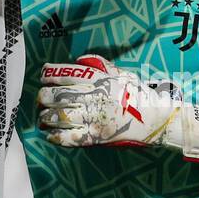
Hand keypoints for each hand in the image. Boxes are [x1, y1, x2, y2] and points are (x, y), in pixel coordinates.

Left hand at [37, 55, 198, 159]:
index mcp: (99, 80)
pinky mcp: (98, 137)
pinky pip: (70, 137)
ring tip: (42, 120)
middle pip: (57, 96)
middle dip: (43, 98)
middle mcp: (94, 97)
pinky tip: (50, 136)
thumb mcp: (122, 74)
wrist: (158, 118)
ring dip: (45, 118)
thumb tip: (80, 60)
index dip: (48, 76)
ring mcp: (95, 118)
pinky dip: (55, 137)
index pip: (65, 74)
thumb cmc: (140, 95)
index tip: (43, 78)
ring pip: (59, 116)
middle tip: (40, 101)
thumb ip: (101, 66)